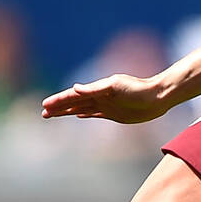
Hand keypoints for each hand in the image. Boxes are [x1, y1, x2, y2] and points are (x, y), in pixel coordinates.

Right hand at [41, 73, 170, 123]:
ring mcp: (105, 105)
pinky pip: (93, 114)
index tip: (45, 106)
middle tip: (43, 112)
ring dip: (67, 111)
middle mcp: (99, 97)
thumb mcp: (115, 86)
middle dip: (58, 107)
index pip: (72, 96)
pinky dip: (83, 114)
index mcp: (97, 89)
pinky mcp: (113, 113)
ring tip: (53, 114)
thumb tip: (75, 88)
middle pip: (73, 103)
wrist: (157, 97)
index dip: (58, 101)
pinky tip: (77, 115)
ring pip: (80, 109)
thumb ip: (94, 89)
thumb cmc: (138, 89)